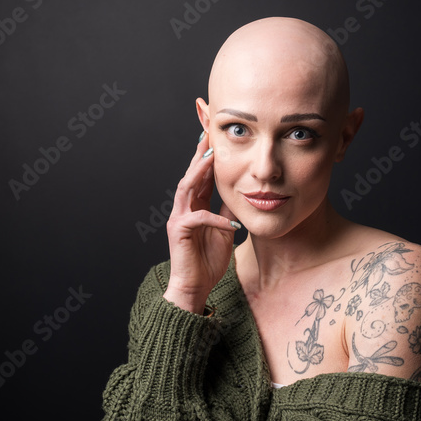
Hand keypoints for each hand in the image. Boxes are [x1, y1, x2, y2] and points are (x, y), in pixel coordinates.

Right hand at [164, 131, 240, 312]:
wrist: (195, 288)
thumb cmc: (207, 262)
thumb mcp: (224, 230)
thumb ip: (227, 211)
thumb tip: (241, 193)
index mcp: (194, 206)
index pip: (200, 176)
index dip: (207, 157)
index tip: (215, 137)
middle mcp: (183, 208)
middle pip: (191, 174)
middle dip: (199, 154)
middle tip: (208, 133)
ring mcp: (179, 219)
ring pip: (186, 188)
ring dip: (198, 172)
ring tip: (211, 158)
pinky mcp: (180, 233)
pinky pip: (197, 218)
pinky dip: (214, 218)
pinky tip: (229, 223)